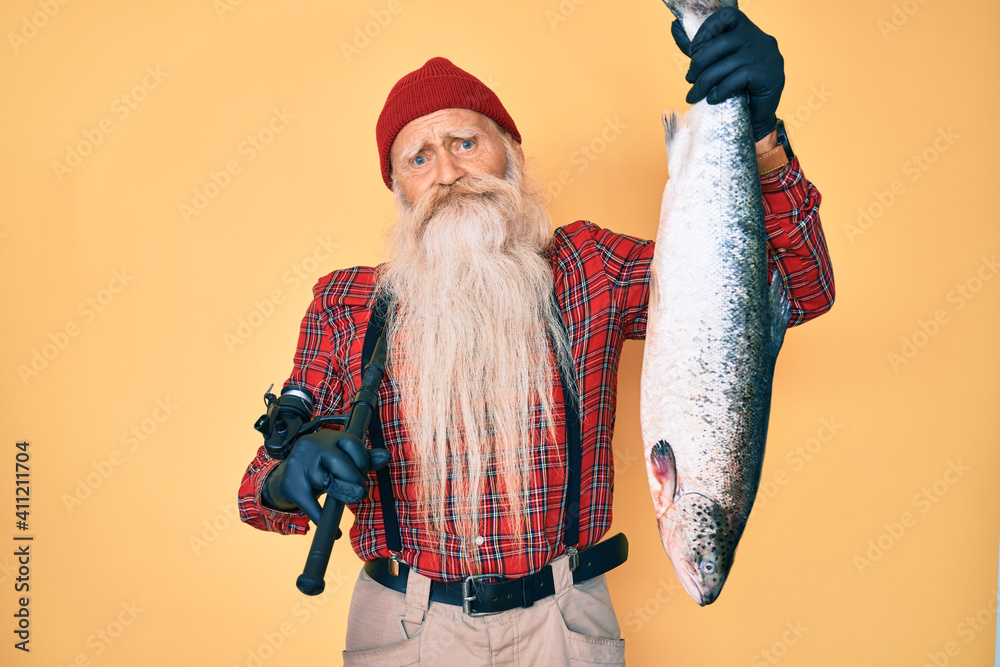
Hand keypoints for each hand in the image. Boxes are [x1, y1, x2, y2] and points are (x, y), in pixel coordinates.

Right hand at [263, 429, 390, 522]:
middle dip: (355, 480)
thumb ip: (364, 458)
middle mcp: (312, 446)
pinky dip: (324, 520)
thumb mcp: (341, 458)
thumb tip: (386, 456)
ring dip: (343, 495)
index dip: (363, 462)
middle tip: (360, 492)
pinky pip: (312, 505)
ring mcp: (299, 465)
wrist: (285, 477)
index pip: (352, 443)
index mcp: (328, 437)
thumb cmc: (320, 465)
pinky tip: (336, 532)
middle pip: (340, 463)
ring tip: (350, 499)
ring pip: (327, 482)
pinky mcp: (292, 486)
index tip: (363, 474)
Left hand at [671, 8, 783, 140]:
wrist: (756, 118)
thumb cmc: (734, 90)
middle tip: (690, 79)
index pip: (728, 16)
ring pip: (729, 63)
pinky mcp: (770, 75)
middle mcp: (761, 39)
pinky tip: (713, 99)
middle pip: (723, 43)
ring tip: (695, 95)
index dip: (706, 29)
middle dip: (700, 62)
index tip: (692, 50)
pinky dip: (722, 89)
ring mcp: (768, 56)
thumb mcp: (715, 65)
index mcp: (748, 31)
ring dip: (706, 81)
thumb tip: (674, 27)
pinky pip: (740, 77)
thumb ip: (699, 48)